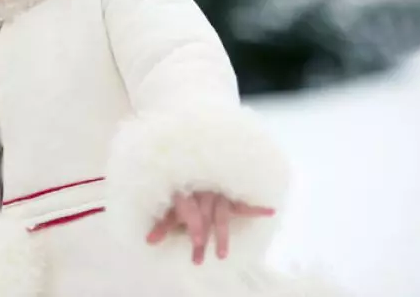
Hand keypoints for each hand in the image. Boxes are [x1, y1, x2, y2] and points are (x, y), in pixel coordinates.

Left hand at [146, 191, 274, 263]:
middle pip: (205, 217)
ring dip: (222, 235)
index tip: (195, 242)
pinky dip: (257, 207)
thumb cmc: (183, 189)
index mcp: (188, 191)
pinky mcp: (232, 195)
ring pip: (222, 214)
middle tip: (199, 259)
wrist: (195, 160)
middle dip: (202, 239)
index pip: (190, 210)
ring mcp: (220, 191)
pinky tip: (270, 210)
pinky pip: (245, 202)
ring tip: (222, 255)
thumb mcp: (172, 206)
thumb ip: (163, 224)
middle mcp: (204, 190)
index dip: (192, 226)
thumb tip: (149, 242)